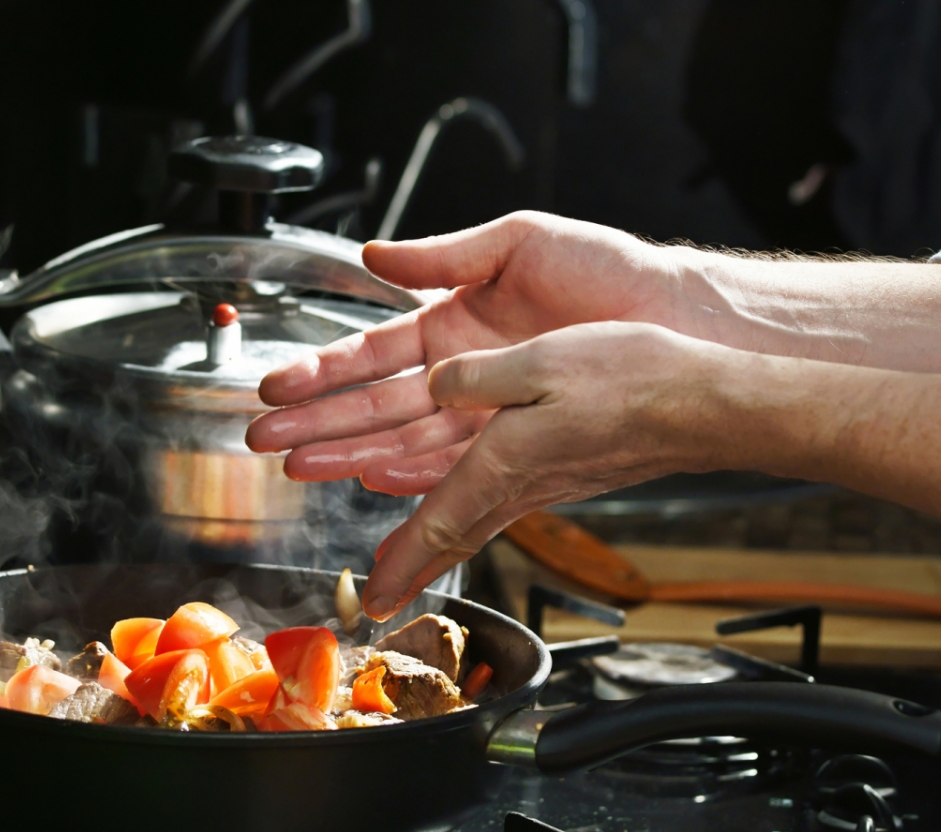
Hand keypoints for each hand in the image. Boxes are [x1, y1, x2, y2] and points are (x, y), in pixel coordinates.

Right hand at [245, 211, 690, 487]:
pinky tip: (377, 480)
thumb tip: (376, 256)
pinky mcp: (522, 442)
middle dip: (318, 422)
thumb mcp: (518, 241)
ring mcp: (490, 411)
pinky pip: (458, 465)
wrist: (675, 315)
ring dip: (353, 453)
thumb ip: (442, 254)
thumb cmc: (608, 271)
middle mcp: (465, 374)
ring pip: (407, 441)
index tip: (276, 384)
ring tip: (303, 466)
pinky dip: (416, 474)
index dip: (322, 370)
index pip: (372, 352)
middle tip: (265, 439)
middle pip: (376, 405)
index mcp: (455, 322)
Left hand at [354, 323, 745, 619]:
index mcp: (504, 463)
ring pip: (475, 521)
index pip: (436, 527)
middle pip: (452, 539)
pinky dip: (470, 512)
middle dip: (410, 572)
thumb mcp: (540, 362)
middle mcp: (522, 484)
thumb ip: (477, 376)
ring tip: (407, 557)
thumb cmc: (632, 383)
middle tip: (379, 598)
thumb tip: (437, 383)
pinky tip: (470, 500)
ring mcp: (547, 482)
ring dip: (434, 543)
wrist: (701, 404)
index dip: (398, 566)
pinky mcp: (567, 469)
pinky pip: (502, 501)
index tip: (371, 599)